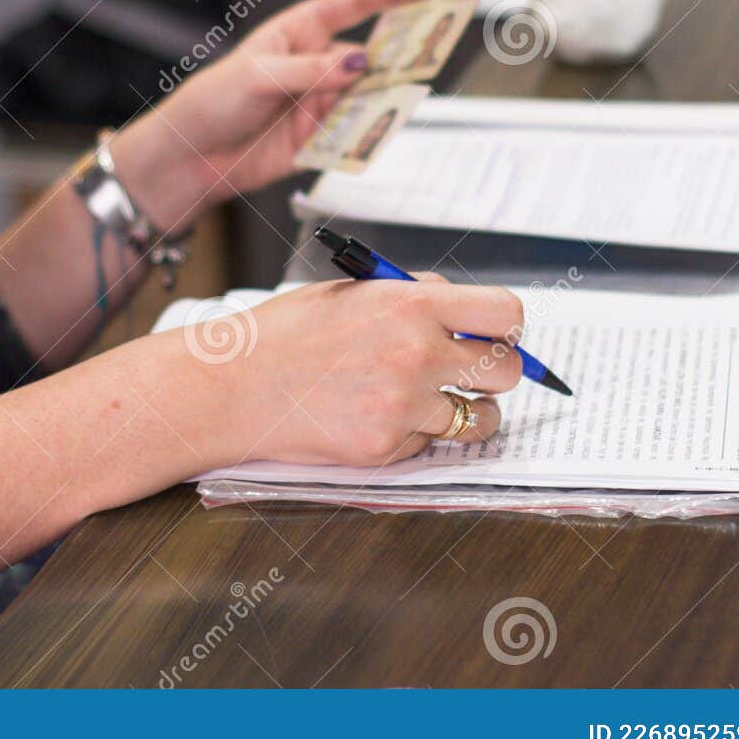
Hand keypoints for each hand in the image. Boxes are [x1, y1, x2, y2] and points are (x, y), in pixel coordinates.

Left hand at [109, 0, 427, 230]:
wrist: (189, 159)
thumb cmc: (212, 102)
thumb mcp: (259, 75)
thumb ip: (311, 71)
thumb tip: (358, 63)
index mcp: (299, 33)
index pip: (351, 4)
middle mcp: (314, 65)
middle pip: (368, 55)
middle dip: (396, 57)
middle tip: (424, 59)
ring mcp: (317, 102)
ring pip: (365, 98)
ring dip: (380, 101)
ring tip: (393, 105)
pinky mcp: (317, 140)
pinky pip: (351, 136)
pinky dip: (363, 137)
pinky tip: (367, 138)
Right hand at [157, 275, 524, 468]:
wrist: (231, 386)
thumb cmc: (286, 334)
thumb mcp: (354, 291)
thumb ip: (415, 295)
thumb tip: (466, 310)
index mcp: (410, 305)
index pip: (505, 315)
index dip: (505, 327)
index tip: (494, 334)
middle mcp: (416, 354)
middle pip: (506, 371)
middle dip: (493, 371)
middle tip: (468, 370)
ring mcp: (403, 407)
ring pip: (479, 418)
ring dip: (466, 411)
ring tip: (430, 399)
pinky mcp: (386, 448)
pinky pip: (431, 444)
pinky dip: (417, 435)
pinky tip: (379, 416)